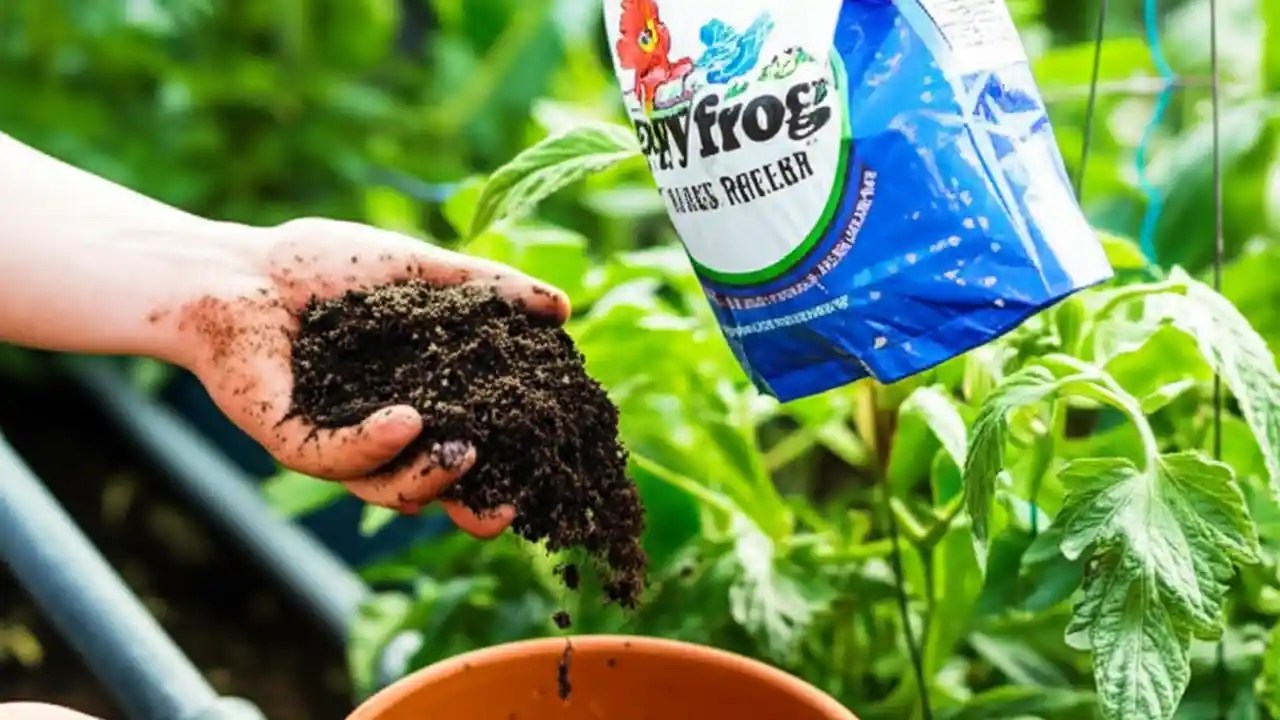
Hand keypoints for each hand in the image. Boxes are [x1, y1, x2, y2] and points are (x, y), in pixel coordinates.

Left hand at [164, 218, 569, 538]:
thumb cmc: (325, 265)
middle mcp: (375, 434)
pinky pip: (333, 456)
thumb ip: (488, 292)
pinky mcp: (288, 437)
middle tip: (505, 508)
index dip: (505, 467)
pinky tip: (406, 419)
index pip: (467, 445)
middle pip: (430, 489)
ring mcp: (332, 441)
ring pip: (384, 487)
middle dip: (468, 508)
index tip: (545, 473)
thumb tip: (561, 307)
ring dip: (428, 479)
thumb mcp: (422, 276)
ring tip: (463, 453)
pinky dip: (372, 444)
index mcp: (415, 400)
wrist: (240, 262)